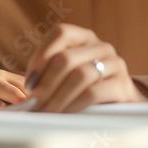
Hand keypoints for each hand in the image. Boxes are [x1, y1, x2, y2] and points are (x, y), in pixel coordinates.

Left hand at [24, 23, 147, 111]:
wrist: (122, 106)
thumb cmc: (85, 90)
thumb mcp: (67, 75)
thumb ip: (48, 75)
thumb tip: (25, 92)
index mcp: (85, 37)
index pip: (60, 33)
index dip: (41, 55)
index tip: (29, 82)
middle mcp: (102, 46)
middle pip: (66, 57)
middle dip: (45, 83)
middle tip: (33, 103)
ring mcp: (115, 64)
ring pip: (79, 75)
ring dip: (56, 97)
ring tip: (45, 112)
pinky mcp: (123, 85)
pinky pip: (92, 93)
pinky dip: (72, 105)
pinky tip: (63, 115)